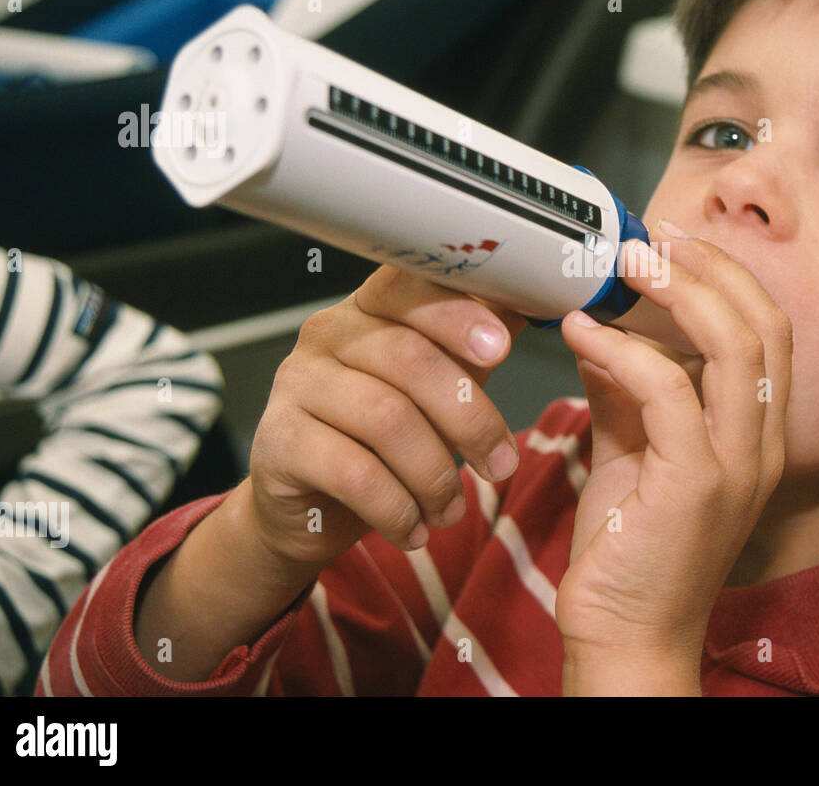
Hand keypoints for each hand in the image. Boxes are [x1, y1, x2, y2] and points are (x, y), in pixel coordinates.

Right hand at [245, 265, 528, 569]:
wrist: (308, 506)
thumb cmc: (382, 437)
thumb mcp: (439, 383)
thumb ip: (479, 345)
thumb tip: (540, 305)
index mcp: (371, 308)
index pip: (412, 289)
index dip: (459, 315)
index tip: (502, 348)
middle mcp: (328, 334)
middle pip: (408, 358)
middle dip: (469, 417)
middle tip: (501, 464)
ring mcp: (297, 384)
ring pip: (386, 418)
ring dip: (434, 474)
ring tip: (450, 510)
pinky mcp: (279, 442)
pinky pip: (352, 472)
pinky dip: (395, 508)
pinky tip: (413, 529)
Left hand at [555, 227, 792, 691]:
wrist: (625, 634)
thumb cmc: (632, 549)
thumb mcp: (633, 450)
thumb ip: (627, 389)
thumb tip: (604, 329)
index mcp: (757, 434)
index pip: (770, 332)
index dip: (729, 278)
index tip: (674, 246)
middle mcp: (763, 446)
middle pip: (765, 326)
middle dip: (710, 269)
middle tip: (650, 240)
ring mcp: (738, 466)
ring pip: (737, 347)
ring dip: (677, 292)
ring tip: (624, 265)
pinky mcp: (697, 485)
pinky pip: (669, 391)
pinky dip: (624, 351)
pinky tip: (582, 334)